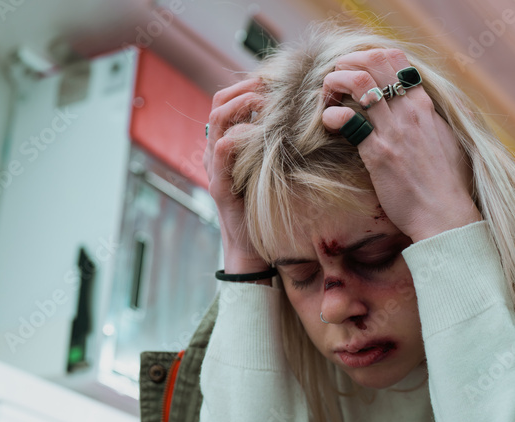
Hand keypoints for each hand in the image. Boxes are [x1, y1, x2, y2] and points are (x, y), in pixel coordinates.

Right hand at [204, 78, 268, 274]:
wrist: (251, 248)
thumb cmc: (264, 207)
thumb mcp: (271, 169)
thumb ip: (275, 146)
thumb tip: (299, 120)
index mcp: (226, 144)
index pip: (225, 100)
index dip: (246, 85)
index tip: (271, 80)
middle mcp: (216, 152)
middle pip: (218, 104)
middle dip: (244, 89)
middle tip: (269, 86)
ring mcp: (215, 168)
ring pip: (217, 123)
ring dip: (240, 106)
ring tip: (264, 103)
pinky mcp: (219, 187)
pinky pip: (220, 156)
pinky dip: (235, 139)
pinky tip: (254, 132)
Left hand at [320, 49, 482, 240]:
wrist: (444, 214)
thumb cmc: (446, 183)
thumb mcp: (446, 140)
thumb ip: (431, 120)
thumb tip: (422, 110)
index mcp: (425, 105)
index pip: (396, 59)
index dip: (369, 57)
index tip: (356, 69)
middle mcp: (410, 111)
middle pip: (374, 62)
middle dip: (347, 63)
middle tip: (335, 77)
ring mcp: (393, 131)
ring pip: (359, 83)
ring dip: (336, 81)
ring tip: (327, 92)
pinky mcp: (377, 153)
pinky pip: (349, 120)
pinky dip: (332, 115)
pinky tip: (329, 122)